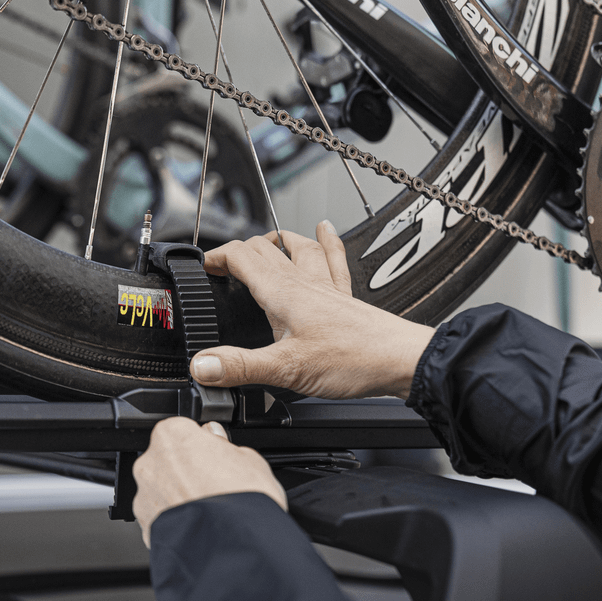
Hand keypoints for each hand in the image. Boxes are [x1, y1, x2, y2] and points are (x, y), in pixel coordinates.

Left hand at [133, 417, 286, 546]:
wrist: (234, 548)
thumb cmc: (242, 500)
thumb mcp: (249, 459)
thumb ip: (225, 444)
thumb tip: (217, 438)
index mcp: (172, 435)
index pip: (183, 430)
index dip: (202, 445)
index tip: (215, 456)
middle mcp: (150, 463)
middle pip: (169, 460)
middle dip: (188, 471)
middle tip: (216, 485)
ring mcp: (145, 496)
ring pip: (162, 490)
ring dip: (180, 497)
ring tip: (211, 510)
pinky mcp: (146, 526)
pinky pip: (161, 518)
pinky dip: (177, 521)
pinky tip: (201, 526)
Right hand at [191, 221, 434, 399]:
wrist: (400, 360)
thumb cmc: (352, 361)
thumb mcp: (286, 371)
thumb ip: (240, 367)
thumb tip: (201, 365)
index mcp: (283, 294)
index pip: (241, 257)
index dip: (216, 258)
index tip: (202, 267)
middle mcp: (304, 282)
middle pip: (263, 249)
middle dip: (238, 251)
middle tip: (222, 265)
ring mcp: (326, 286)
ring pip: (297, 247)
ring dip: (277, 240)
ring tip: (265, 239)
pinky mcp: (344, 296)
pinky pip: (333, 259)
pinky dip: (326, 241)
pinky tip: (325, 230)